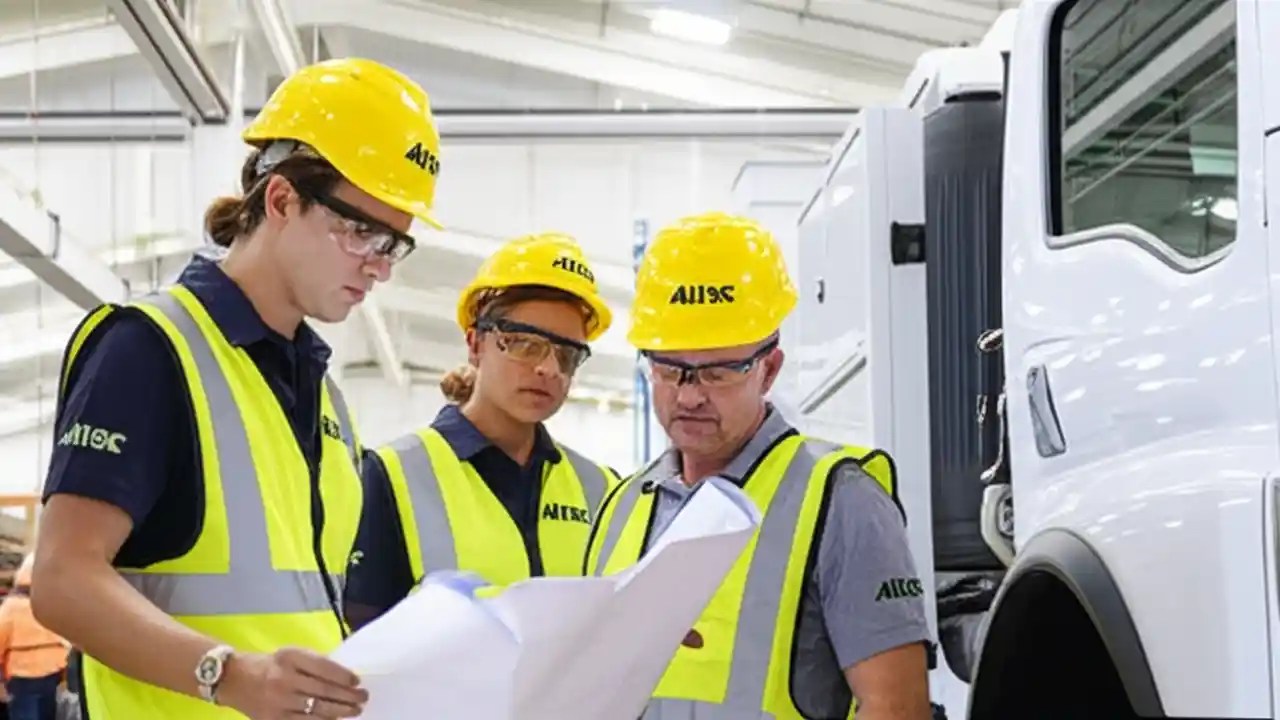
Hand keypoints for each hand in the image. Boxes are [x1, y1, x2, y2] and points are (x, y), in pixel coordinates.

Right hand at [216, 647, 367, 718]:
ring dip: (340, 711)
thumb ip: (314, 663)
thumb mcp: (291, 654)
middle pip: (323, 690)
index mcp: (290, 658)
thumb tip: (344, 677)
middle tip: (363, 698)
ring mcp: (278, 702)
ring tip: (355, 710)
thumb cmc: (269, 665)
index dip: (344, 676)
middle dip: (347, 696)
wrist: (234, 679)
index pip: (324, 667)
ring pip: (316, 709)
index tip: (357, 681)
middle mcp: (284, 679)